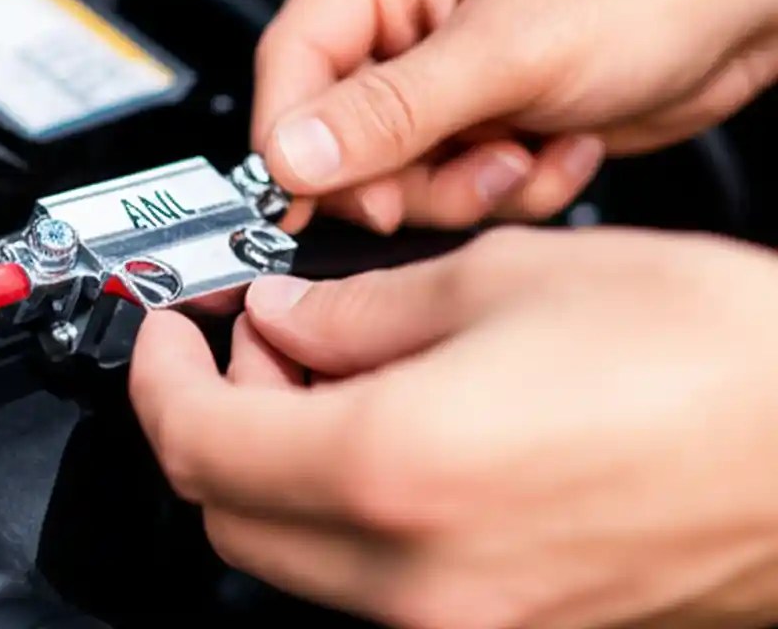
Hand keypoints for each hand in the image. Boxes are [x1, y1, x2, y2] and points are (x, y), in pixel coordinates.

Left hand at [130, 227, 777, 627]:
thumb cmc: (714, 359)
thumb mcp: (506, 279)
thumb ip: (359, 309)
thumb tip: (284, 319)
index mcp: (398, 466)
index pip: (197, 442)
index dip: (160, 376)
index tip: (171, 331)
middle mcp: (415, 573)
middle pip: (230, 508)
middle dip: (216, 415)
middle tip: (255, 340)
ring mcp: (458, 620)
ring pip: (292, 550)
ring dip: (277, 460)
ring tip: (334, 371)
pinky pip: (369, 576)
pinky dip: (345, 502)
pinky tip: (394, 428)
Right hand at [256, 0, 777, 233]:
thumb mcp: (509, 48)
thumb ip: (391, 111)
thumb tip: (293, 155)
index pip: (295, 59)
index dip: (292, 138)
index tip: (305, 198)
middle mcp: (413, 18)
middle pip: (342, 131)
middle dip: (400, 176)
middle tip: (454, 178)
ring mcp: (454, 73)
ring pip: (403, 171)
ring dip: (465, 188)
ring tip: (523, 156)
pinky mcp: (495, 117)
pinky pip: (462, 183)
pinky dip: (511, 187)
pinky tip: (559, 149)